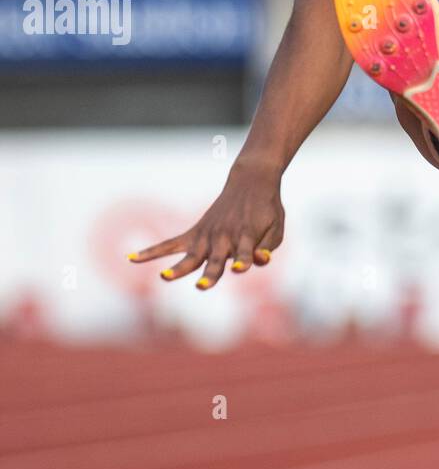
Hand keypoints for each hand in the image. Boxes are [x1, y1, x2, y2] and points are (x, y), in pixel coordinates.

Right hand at [128, 160, 284, 288]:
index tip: (240, 268)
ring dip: (179, 268)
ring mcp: (208, 236)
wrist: (251, 182)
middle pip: (216, 260)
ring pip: (191, 256)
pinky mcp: (195, 233)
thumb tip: (260, 260)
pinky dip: (152, 251)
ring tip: (164, 277)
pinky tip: (132, 259)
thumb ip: (268, 246)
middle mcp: (225, 237)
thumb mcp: (276, 228)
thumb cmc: (267, 209)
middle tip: (200, 287)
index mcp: (248, 236)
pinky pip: (170, 244)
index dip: (245, 261)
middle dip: (210, 274)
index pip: (247, 253)